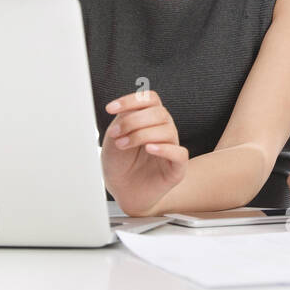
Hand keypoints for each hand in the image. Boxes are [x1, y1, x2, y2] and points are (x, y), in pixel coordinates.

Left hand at [101, 90, 188, 215]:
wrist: (123, 191)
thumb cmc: (121, 164)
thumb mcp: (115, 137)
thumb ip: (123, 120)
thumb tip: (129, 107)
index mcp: (150, 119)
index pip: (150, 99)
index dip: (131, 100)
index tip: (110, 108)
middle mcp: (163, 130)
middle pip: (159, 113)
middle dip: (133, 121)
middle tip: (116, 134)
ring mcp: (172, 147)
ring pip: (167, 130)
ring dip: (141, 135)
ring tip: (123, 145)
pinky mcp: (177, 167)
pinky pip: (179, 153)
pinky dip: (164, 149)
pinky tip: (149, 149)